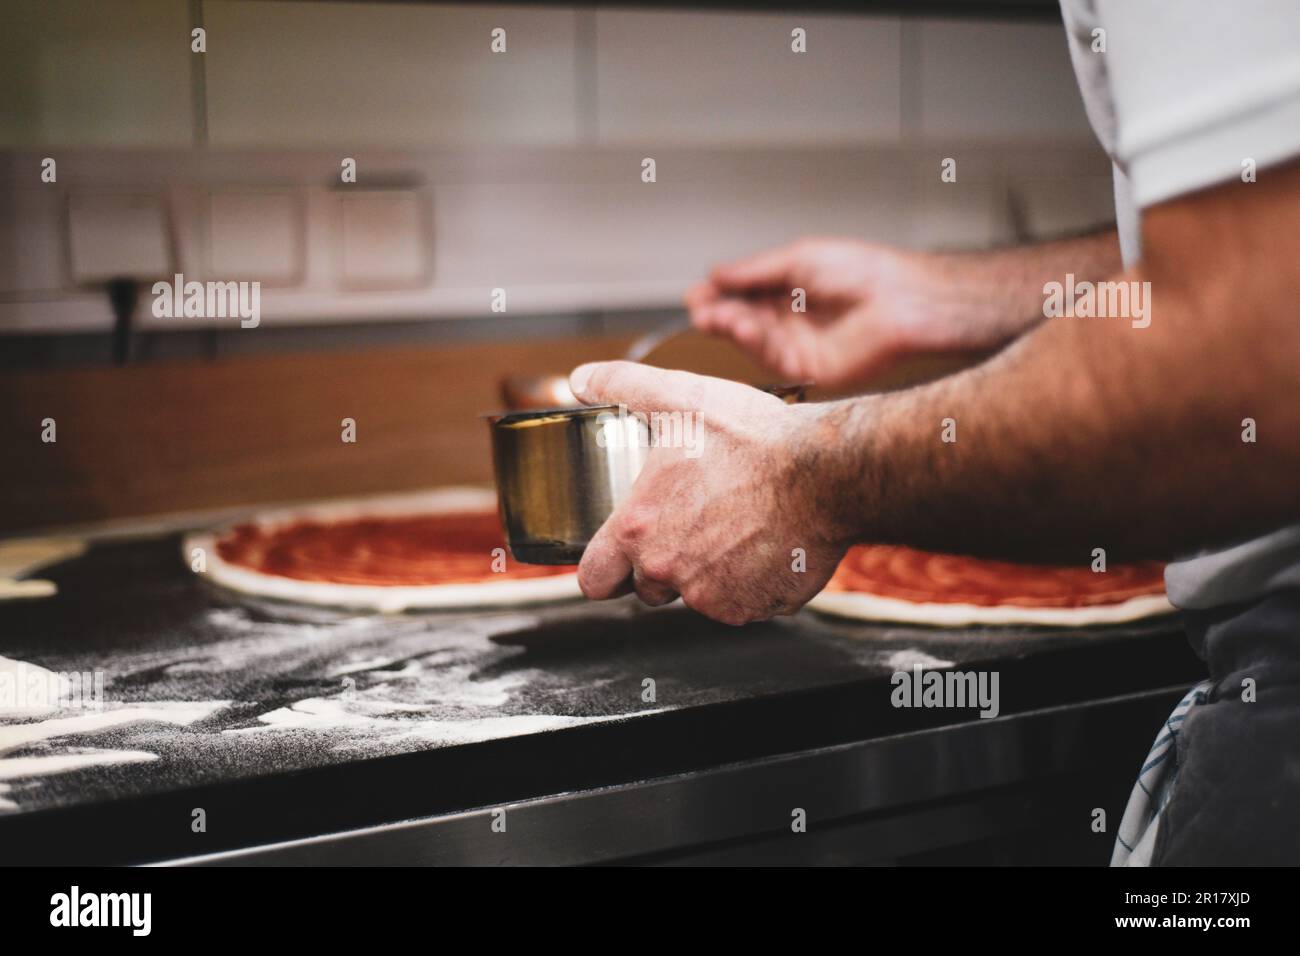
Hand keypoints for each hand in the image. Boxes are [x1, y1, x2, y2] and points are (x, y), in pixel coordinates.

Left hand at [567, 361, 849, 625]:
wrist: (826, 473)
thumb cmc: (755, 439)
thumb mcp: (680, 397)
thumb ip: (622, 385)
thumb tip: (583, 377)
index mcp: (640, 529)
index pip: (594, 578)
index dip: (603, 568)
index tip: (617, 555)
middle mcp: (669, 570)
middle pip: (647, 588)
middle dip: (662, 564)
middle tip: (691, 525)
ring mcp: (711, 596)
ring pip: (695, 596)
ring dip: (706, 573)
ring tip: (733, 528)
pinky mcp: (752, 608)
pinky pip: (740, 604)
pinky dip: (748, 583)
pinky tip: (763, 545)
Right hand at [686, 238, 988, 387]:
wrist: (900, 299)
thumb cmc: (863, 272)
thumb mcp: (798, 259)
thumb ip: (755, 271)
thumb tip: (715, 274)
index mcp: (791, 291)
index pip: (746, 295)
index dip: (721, 294)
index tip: (698, 292)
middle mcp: (793, 320)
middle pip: (745, 320)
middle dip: (720, 314)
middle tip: (698, 308)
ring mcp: (800, 346)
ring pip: (754, 342)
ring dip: (731, 328)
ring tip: (714, 316)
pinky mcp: (809, 370)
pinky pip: (772, 359)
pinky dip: (753, 343)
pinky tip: (742, 327)